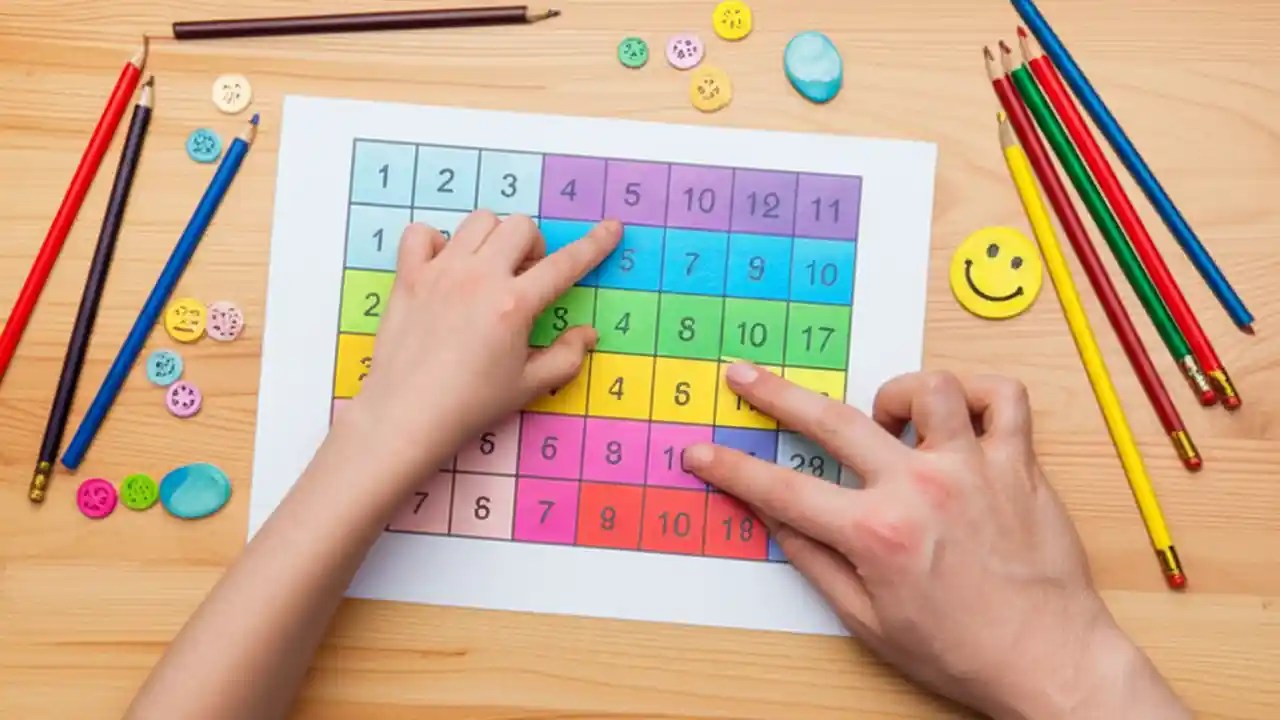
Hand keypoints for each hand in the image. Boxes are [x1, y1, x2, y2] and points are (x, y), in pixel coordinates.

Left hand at [341, 213, 620, 486]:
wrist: (406, 415)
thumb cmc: (470, 405)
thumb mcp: (528, 386)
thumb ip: (566, 357)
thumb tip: (587, 334)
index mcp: (514, 304)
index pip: (566, 263)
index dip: (594, 244)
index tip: (611, 228)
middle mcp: (479, 278)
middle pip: (520, 226)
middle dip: (533, 245)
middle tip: (526, 277)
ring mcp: (441, 272)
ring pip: (478, 221)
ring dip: (492, 238)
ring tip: (487, 270)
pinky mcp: (409, 277)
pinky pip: (421, 234)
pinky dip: (435, 242)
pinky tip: (443, 267)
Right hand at [683, 365, 1189, 718]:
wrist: (1048, 661)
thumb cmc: (962, 649)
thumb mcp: (867, 621)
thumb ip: (815, 561)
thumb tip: (774, 519)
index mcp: (876, 534)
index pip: (782, 491)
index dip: (731, 470)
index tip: (703, 453)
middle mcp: (920, 490)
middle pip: (831, 421)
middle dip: (775, 395)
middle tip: (746, 376)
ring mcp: (971, 469)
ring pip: (928, 388)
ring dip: (897, 396)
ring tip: (888, 418)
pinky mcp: (1016, 464)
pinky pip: (1003, 398)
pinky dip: (979, 394)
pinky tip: (960, 415)